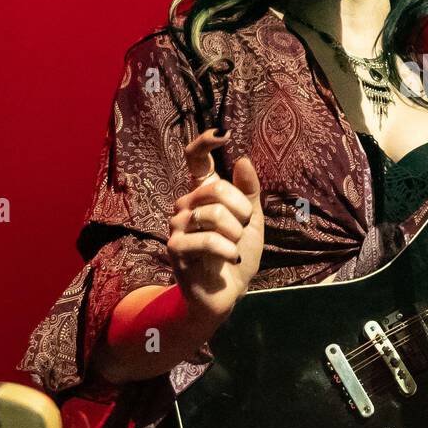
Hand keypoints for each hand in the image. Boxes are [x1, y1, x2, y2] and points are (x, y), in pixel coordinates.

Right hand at [167, 129, 264, 318]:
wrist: (228, 292)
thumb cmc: (237, 253)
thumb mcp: (252, 220)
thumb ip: (248, 191)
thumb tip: (242, 159)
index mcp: (202, 194)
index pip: (195, 159)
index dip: (205, 142)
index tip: (224, 134)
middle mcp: (185, 205)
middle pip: (216, 188)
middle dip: (241, 209)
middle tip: (244, 227)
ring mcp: (177, 226)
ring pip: (213, 214)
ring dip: (236, 232)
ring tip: (235, 246)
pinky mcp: (175, 249)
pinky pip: (207, 239)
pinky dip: (227, 249)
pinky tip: (232, 257)